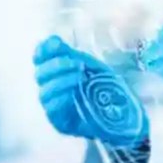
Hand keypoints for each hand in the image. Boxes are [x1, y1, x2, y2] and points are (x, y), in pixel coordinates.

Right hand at [33, 35, 149, 146]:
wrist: (123, 111)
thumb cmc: (104, 86)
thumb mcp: (90, 65)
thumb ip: (70, 55)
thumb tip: (52, 40)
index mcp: (55, 71)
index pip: (39, 58)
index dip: (43, 50)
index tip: (57, 44)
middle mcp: (50, 87)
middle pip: (40, 74)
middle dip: (57, 66)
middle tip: (78, 64)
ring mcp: (53, 106)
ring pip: (44, 93)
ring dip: (61, 82)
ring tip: (80, 77)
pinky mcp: (59, 122)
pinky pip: (52, 110)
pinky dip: (61, 99)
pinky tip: (74, 94)